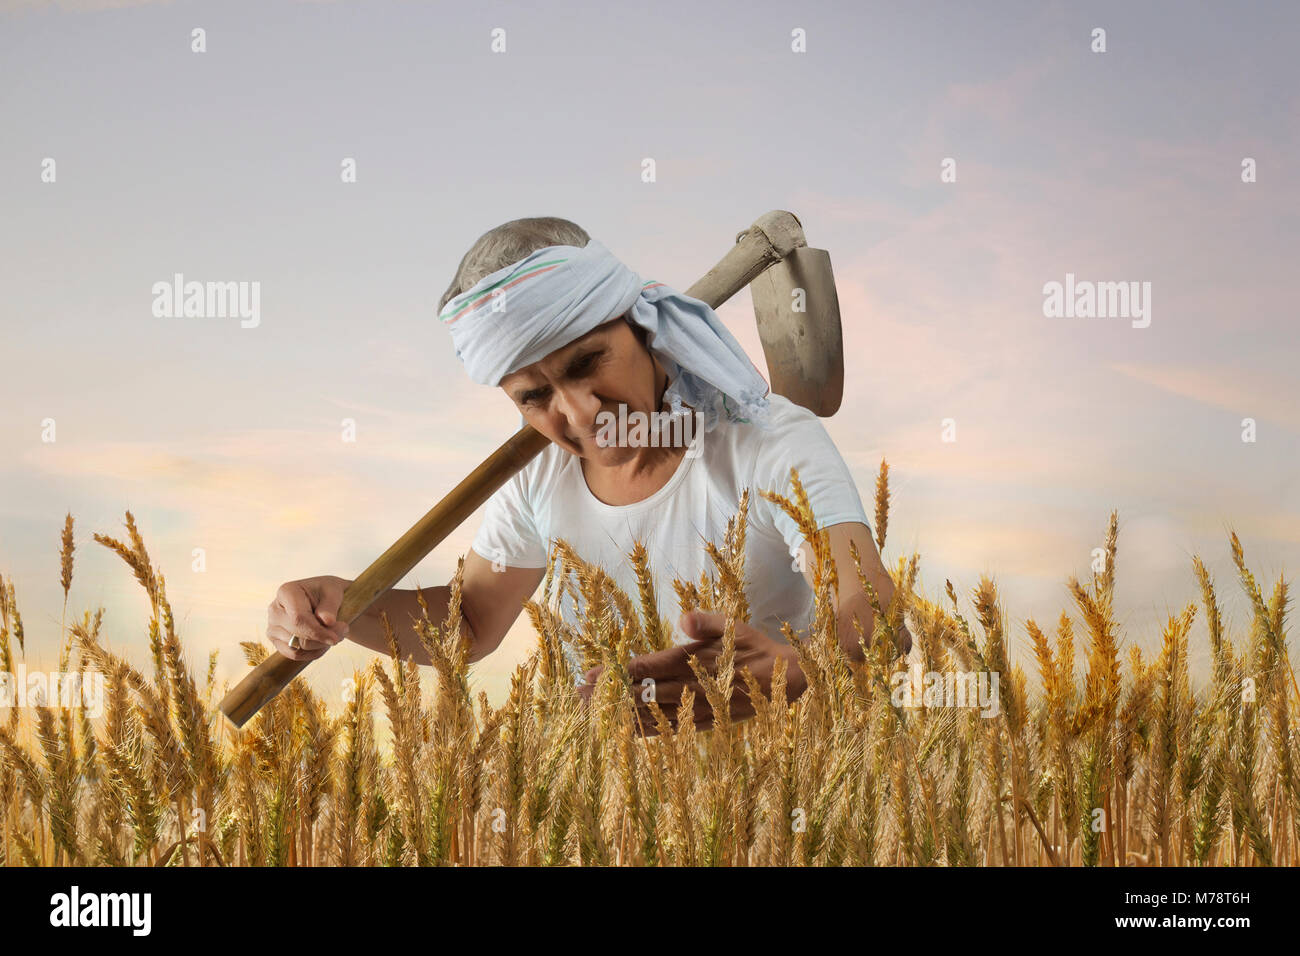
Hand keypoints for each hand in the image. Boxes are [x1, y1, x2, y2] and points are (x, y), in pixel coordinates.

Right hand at [266, 575, 351, 661]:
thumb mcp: (334, 592)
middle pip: (298, 634)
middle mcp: (275, 609)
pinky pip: (295, 655)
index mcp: (286, 592)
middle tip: (343, 631)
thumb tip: (327, 621)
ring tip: (333, 633)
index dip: (317, 631)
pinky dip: (313, 652)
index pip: (298, 618)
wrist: (325, 601)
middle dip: (323, 638)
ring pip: (298, 647)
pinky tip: (324, 643)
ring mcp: (273, 626)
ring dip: (321, 644)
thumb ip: (330, 605)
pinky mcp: (277, 641)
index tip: (336, 637)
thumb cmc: (328, 593)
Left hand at [577, 609, 802, 734]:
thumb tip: (684, 618)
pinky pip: (667, 730)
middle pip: (642, 693)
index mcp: (695, 662)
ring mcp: (697, 709)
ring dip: (618, 712)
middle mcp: (692, 688)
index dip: (618, 672)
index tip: (593, 673)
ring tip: (589, 712)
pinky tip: (622, 731)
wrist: (788, 683)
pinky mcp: (703, 723)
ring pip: (650, 714)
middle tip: (577, 694)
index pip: (649, 668)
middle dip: (608, 694)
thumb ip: (707, 622)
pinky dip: (643, 731)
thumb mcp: (735, 626)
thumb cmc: (755, 648)